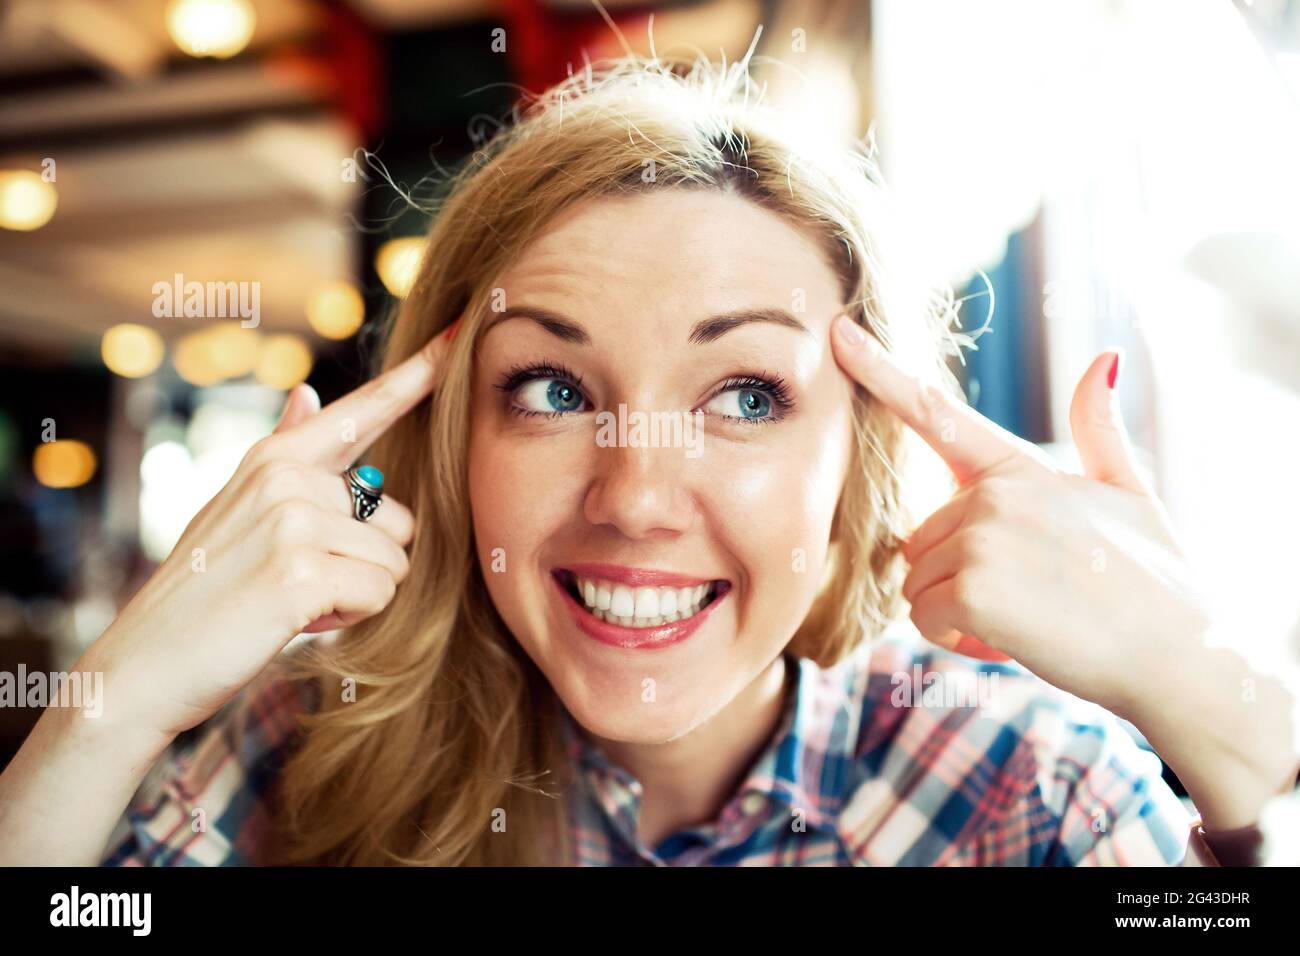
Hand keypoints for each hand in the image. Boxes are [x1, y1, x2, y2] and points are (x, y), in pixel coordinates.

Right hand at [81, 333, 447, 743]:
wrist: (142, 666)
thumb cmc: (202, 592)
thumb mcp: (237, 510)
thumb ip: (285, 453)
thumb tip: (307, 393)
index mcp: (276, 458)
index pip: (363, 410)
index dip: (419, 374)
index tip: (459, 332)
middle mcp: (287, 477)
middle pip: (400, 521)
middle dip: (366, 564)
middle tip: (297, 582)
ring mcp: (292, 519)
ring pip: (396, 562)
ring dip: (357, 595)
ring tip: (291, 601)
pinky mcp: (301, 569)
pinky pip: (381, 592)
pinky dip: (349, 618)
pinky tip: (296, 620)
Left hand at [830, 314, 1206, 717]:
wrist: (1183, 657)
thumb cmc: (1156, 583)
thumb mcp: (1131, 494)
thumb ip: (1101, 430)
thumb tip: (1105, 356)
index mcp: (1023, 467)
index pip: (938, 412)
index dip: (880, 369)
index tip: (837, 333)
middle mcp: (996, 493)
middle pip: (920, 539)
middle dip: (956, 578)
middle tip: (1028, 600)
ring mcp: (984, 537)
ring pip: (917, 583)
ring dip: (956, 612)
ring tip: (1026, 620)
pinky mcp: (975, 587)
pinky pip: (924, 618)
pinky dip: (957, 640)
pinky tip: (1011, 642)